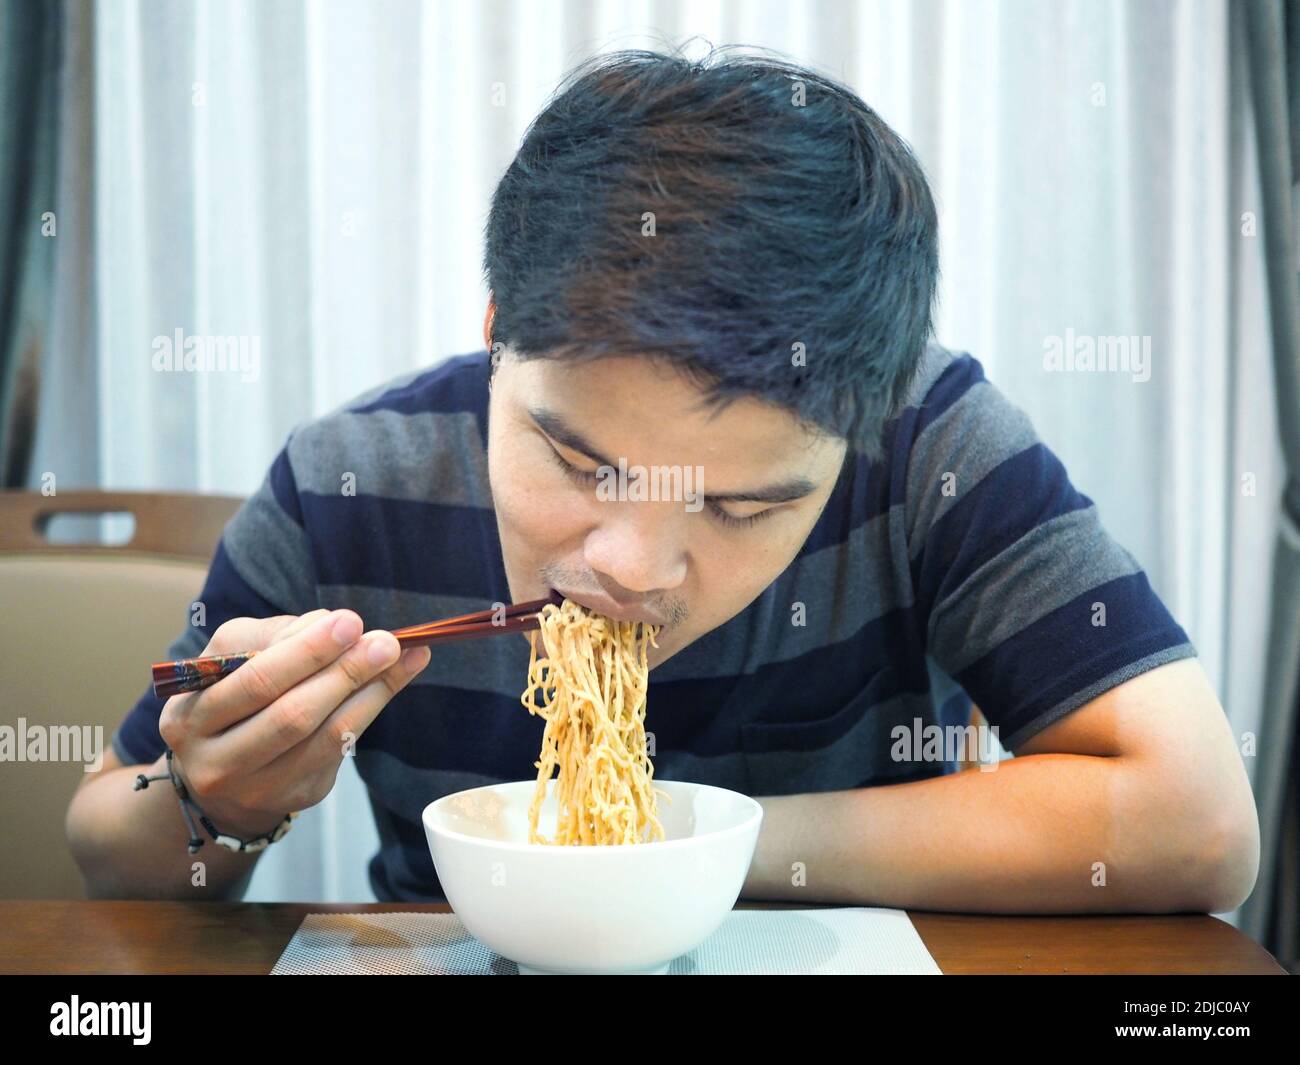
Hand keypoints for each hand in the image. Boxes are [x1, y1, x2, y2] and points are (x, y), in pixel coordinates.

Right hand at [158, 610, 429, 838]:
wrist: (224, 773)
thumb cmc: (233, 698)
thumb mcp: (233, 659)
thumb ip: (275, 637)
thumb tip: (333, 623)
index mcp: (190, 717)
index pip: (254, 681)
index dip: (306, 651)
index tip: (350, 621)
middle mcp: (216, 761)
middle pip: (292, 714)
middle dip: (344, 672)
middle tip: (385, 642)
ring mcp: (257, 787)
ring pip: (324, 736)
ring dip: (370, 691)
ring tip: (402, 656)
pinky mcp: (296, 796)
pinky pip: (340, 750)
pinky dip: (371, 709)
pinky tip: (392, 681)